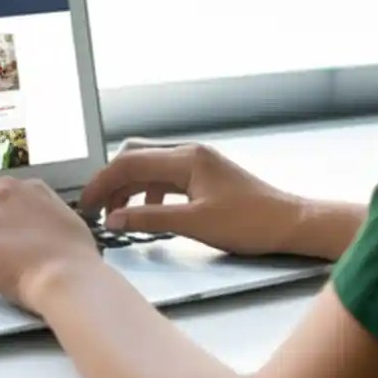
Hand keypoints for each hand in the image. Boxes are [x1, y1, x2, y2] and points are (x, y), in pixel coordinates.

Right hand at [79, 143, 306, 256]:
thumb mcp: (195, 223)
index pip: (130, 162)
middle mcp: (190, 154)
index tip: (86, 203)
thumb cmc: (251, 222)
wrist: (291, 223)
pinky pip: (165, 178)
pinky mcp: (205, 177)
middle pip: (136, 157)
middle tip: (97, 207)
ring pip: (150, 168)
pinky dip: (148, 192)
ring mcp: (198, 164)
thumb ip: (150, 219)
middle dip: (112, 180)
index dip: (103, 182)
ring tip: (117, 213)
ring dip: (129, 188)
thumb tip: (114, 219)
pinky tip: (148, 212)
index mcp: (187, 158)